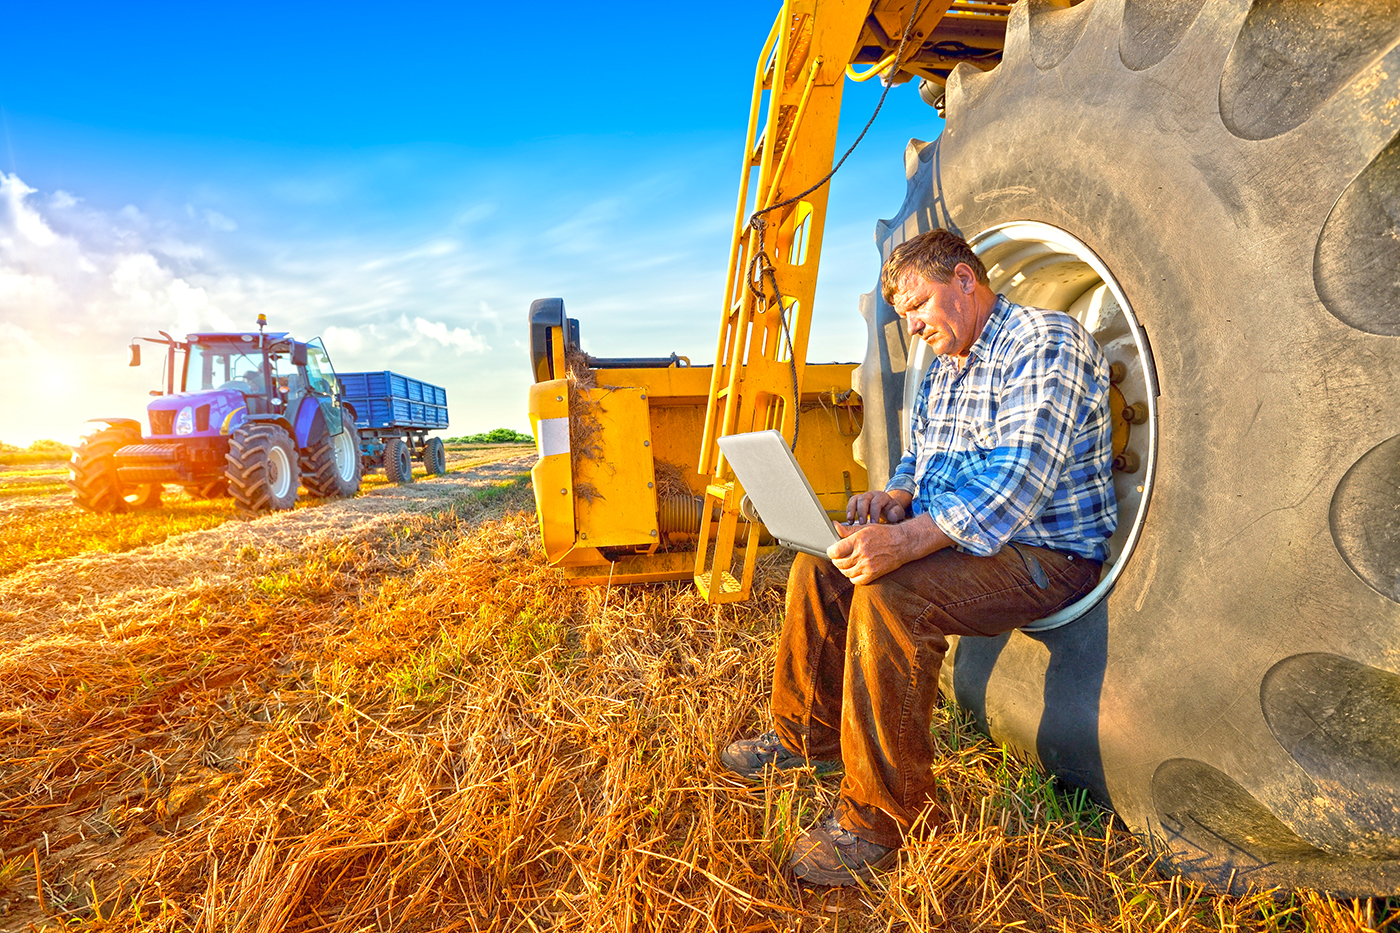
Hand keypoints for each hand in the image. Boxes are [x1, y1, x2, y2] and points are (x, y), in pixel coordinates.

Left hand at [827, 513, 951, 584]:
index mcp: (858, 541)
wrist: (902, 544)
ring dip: (844, 568)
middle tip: (840, 556)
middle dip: (836, 560)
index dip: (830, 552)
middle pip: (839, 563)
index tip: (832, 550)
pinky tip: (855, 570)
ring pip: (845, 572)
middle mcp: (862, 554)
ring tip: (847, 562)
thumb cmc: (883, 534)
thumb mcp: (864, 528)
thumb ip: (847, 530)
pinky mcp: (873, 574)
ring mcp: (867, 566)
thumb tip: (834, 526)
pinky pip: (855, 580)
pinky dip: (853, 576)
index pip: (834, 551)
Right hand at [845, 490, 910, 524]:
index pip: (876, 502)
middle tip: (862, 523)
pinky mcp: (857, 501)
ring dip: (851, 510)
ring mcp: (863, 497)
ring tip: (850, 521)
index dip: (874, 513)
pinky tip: (849, 521)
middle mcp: (871, 494)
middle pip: (864, 499)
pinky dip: (848, 511)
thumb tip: (892, 516)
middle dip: (862, 511)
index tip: (874, 524)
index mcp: (882, 496)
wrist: (888, 507)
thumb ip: (896, 513)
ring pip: (854, 500)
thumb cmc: (892, 510)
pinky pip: (850, 503)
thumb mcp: (898, 512)